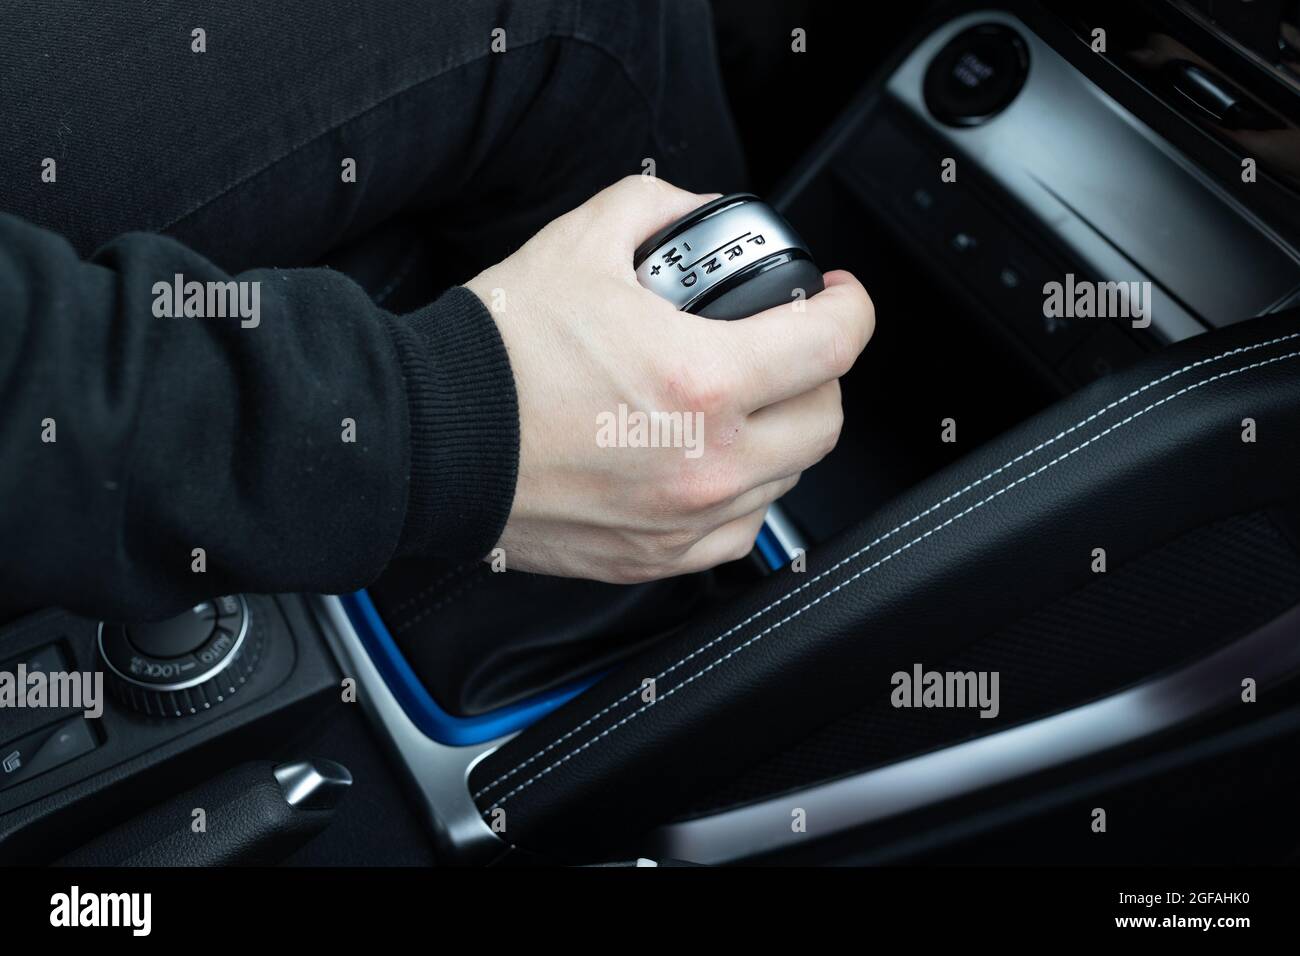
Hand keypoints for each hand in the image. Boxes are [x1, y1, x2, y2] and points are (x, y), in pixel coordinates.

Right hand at [466, 176, 874, 582]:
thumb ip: (659, 212)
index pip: (835, 344)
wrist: (430, 438)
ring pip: (788, 478)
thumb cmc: (498, 353)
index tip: (838, 298)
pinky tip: (709, 462)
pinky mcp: (653, 557)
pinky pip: (739, 532)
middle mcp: (707, 461)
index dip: (852, 307)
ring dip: (781, 433)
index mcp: (702, 380)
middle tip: (789, 349)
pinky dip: (742, 494)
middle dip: (820, 373)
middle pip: (826, 420)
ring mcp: (683, 519)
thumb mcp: (582, 244)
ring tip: (741, 403)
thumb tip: (701, 217)